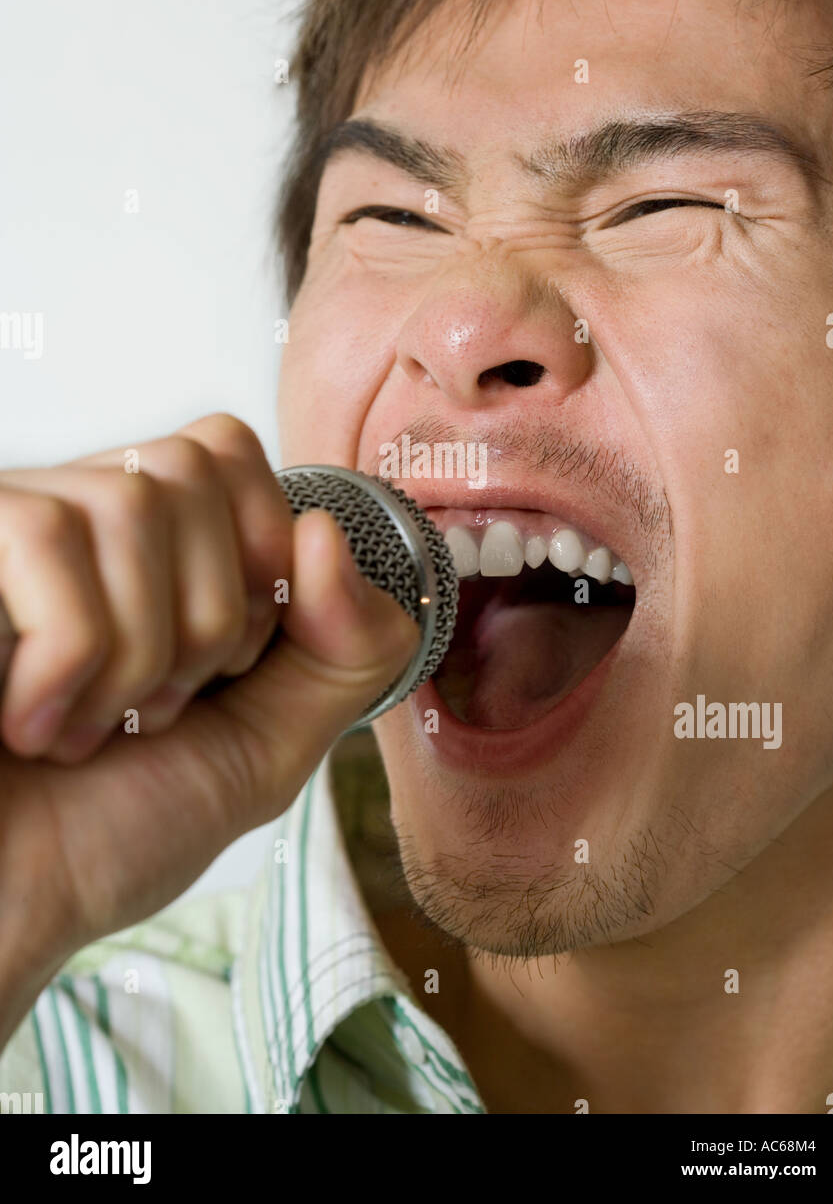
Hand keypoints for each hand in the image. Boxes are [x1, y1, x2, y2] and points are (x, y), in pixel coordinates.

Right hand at [0, 413, 417, 993]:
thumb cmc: (101, 840)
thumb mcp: (263, 750)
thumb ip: (342, 653)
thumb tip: (327, 531)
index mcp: (141, 552)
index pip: (224, 448)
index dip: (259, 551)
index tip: (227, 665)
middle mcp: (70, 519)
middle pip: (191, 465)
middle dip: (208, 618)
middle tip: (151, 710)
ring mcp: (5, 531)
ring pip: (131, 499)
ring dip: (136, 652)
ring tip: (87, 729)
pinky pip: (45, 535)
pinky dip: (68, 656)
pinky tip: (28, 721)